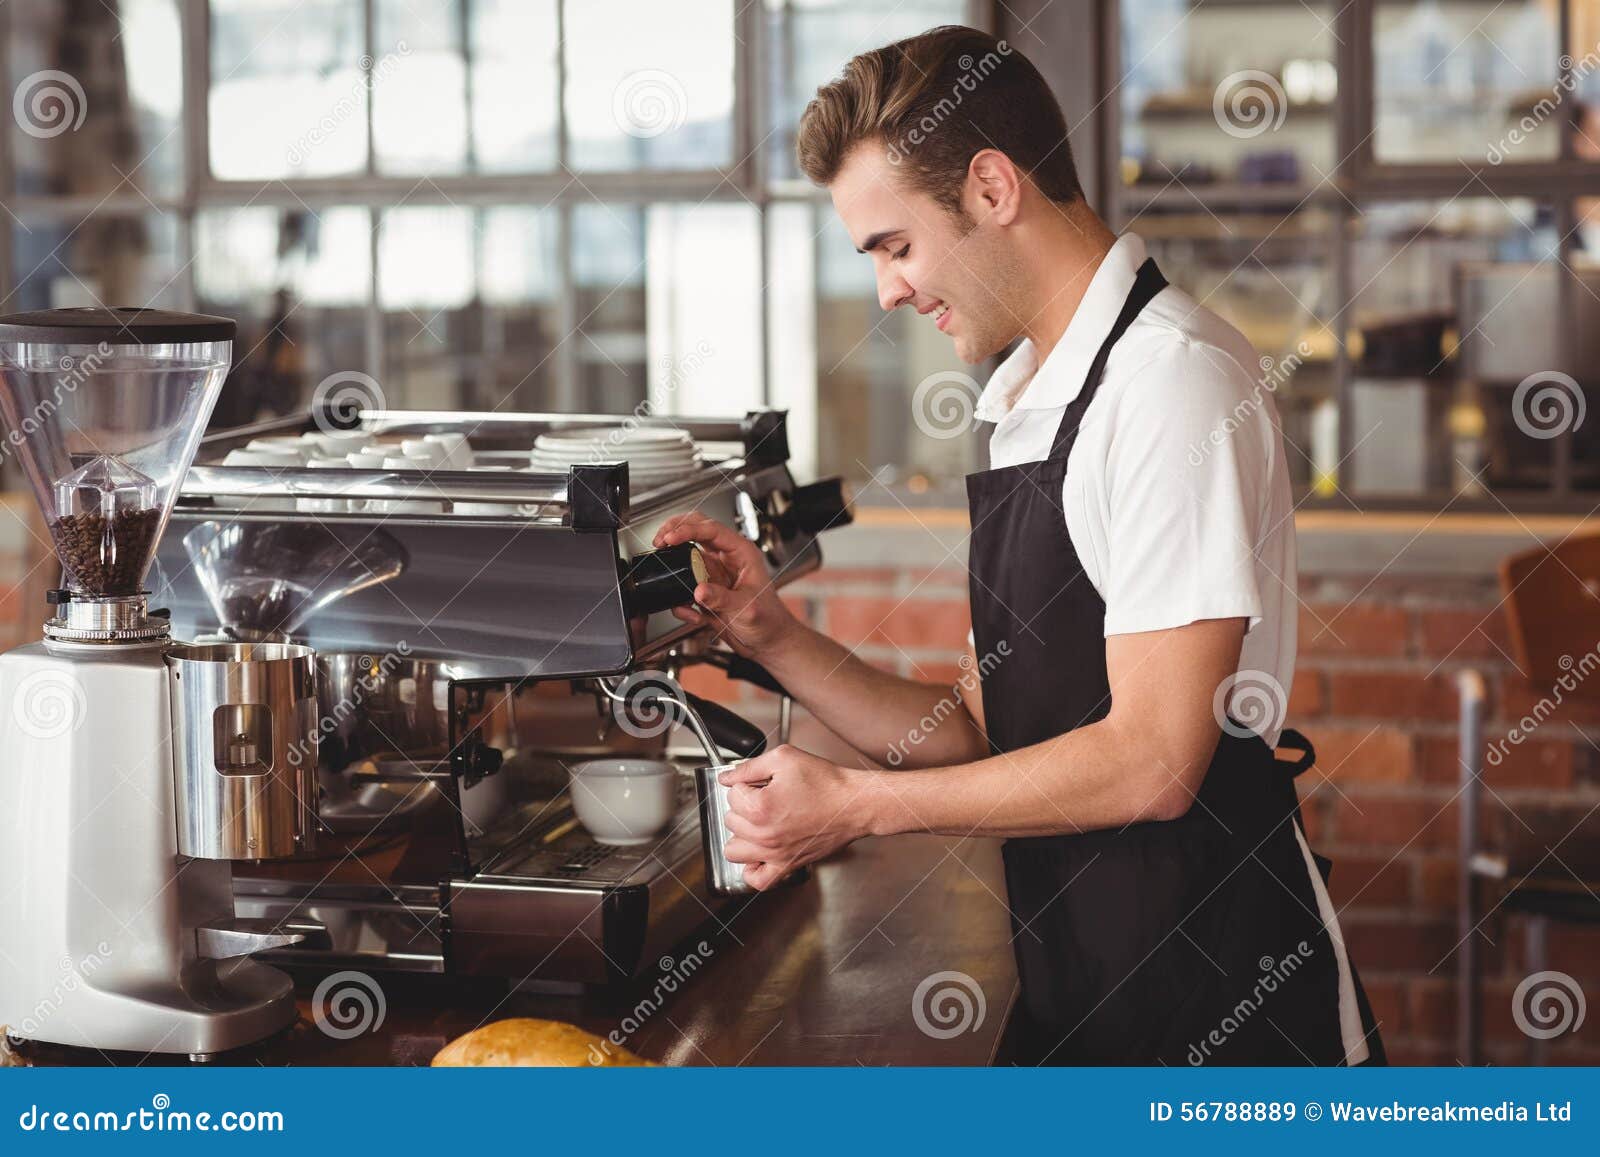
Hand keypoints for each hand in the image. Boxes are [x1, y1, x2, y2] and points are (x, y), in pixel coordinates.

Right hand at [652, 512, 799, 659]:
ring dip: (675, 571)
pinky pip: (684, 589)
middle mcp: (726, 559)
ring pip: (685, 559)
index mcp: (741, 553)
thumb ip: (721, 598)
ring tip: (671, 582)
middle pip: (696, 531)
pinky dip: (681, 602)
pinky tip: (692, 614)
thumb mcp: (746, 608)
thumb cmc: (769, 621)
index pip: (711, 530)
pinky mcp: (705, 591)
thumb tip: (698, 590)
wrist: (768, 643)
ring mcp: (713, 575)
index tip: (670, 538)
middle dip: (675, 531)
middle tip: (660, 540)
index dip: (688, 529)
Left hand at [719, 745, 874, 890]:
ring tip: (756, 823)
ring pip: (734, 850)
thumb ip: (750, 767)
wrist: (853, 804)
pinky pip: (758, 879)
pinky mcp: (788, 865)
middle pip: (730, 820)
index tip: (761, 782)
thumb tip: (727, 778)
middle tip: (764, 797)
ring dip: (740, 835)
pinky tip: (757, 853)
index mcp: (759, 808)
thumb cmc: (826, 782)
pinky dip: (751, 869)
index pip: (731, 794)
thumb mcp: (784, 759)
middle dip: (743, 805)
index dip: (746, 783)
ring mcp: (775, 853)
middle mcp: (764, 835)